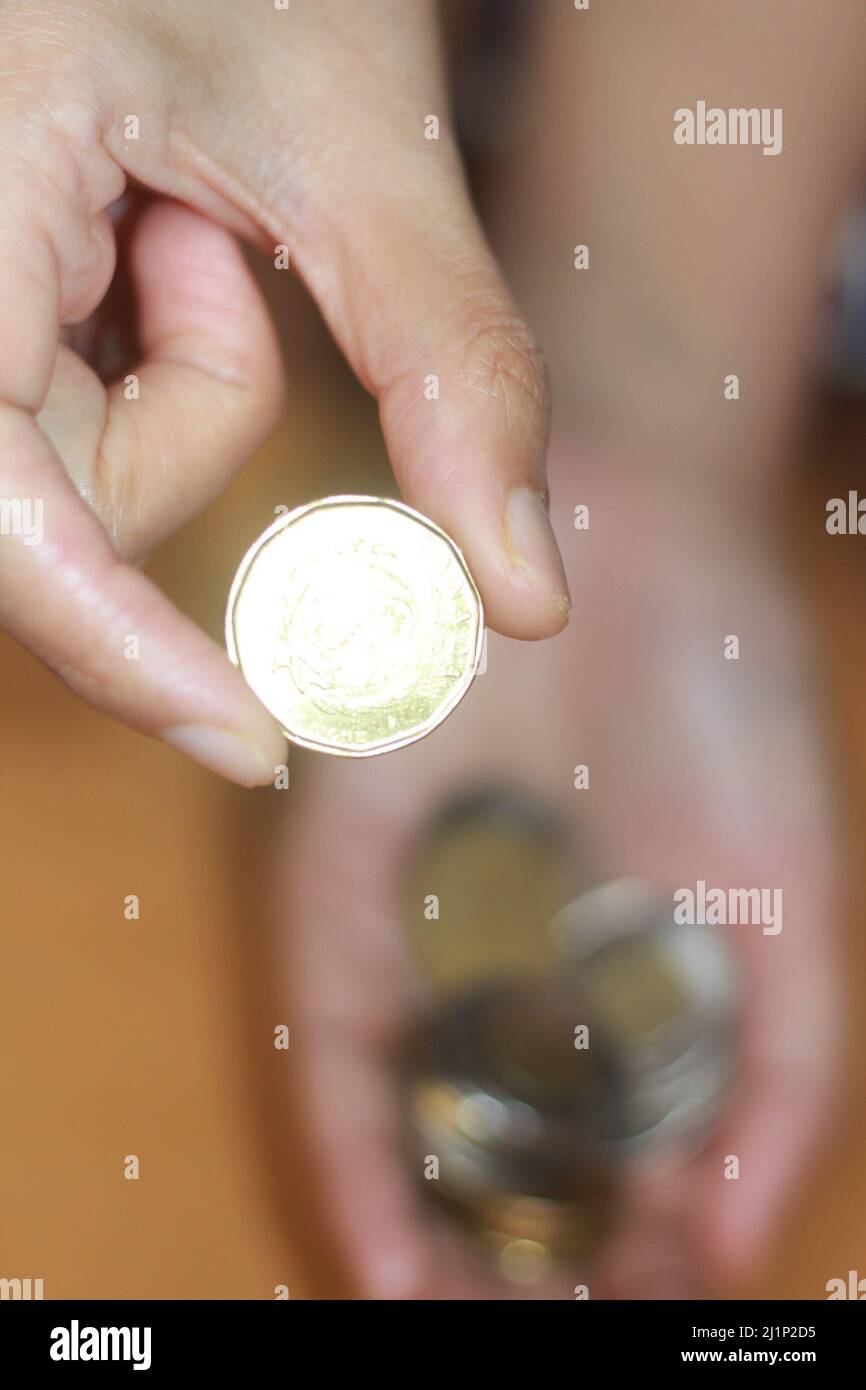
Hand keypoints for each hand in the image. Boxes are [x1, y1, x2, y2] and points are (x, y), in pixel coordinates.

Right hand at [0, 0, 566, 784]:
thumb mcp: (362, 141)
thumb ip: (451, 369)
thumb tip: (524, 598)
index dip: (112, 641)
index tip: (254, 744)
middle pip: (63, 504)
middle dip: (196, 406)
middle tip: (216, 241)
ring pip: (80, 475)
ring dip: (181, 373)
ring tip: (180, 212)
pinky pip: (72, 424)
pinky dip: (151, 363)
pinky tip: (144, 237)